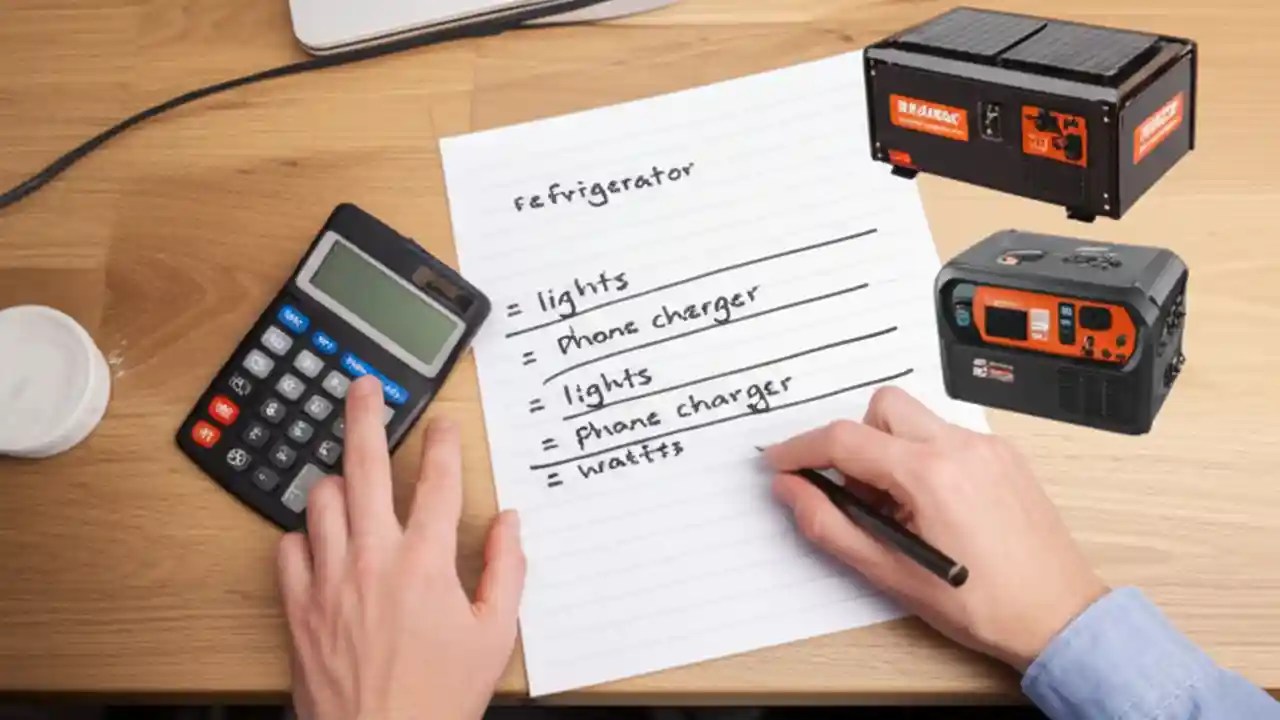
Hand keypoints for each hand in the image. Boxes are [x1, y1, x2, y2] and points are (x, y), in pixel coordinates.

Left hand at [277, 376, 525, 719]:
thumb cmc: (439, 697)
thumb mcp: (494, 636)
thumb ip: (506, 570)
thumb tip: (510, 523)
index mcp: (426, 562)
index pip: (438, 480)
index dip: (442, 442)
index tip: (442, 422)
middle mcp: (373, 558)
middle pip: (365, 465)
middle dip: (365, 415)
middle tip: (363, 387)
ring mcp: (329, 579)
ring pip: (320, 500)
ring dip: (336, 481)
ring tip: (347, 475)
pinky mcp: (298, 606)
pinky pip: (288, 549)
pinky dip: (303, 537)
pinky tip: (320, 541)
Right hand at [763, 387, 1105, 670]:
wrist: (1059, 616)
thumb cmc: (984, 605)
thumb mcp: (891, 574)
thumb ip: (830, 526)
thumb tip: (791, 492)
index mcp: (930, 475)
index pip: (845, 440)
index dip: (801, 449)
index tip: (782, 463)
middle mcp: (961, 448)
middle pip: (882, 407)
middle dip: (854, 439)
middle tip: (853, 491)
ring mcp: (988, 448)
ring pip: (916, 420)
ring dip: (890, 449)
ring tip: (897, 507)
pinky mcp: (1005, 456)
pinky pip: (947, 437)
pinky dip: (924, 458)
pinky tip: (931, 507)